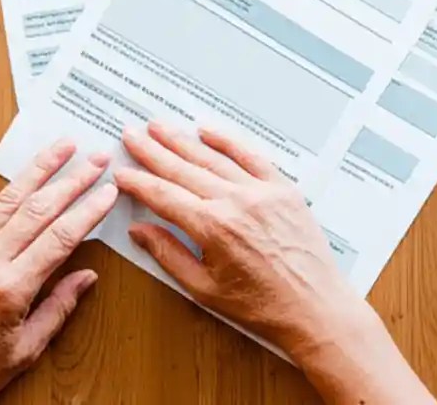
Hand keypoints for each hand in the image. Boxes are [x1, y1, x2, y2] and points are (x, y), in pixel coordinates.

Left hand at [0, 140, 117, 404]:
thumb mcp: (24, 351)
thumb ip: (58, 309)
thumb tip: (87, 277)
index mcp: (12, 290)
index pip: (62, 237)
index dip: (89, 210)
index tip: (108, 191)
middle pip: (39, 211)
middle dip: (72, 180)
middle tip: (95, 158)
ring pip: (5, 201)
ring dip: (36, 169)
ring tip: (59, 147)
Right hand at [115, 123, 436, 404]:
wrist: (315, 308)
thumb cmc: (261, 306)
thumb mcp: (204, 289)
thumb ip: (168, 254)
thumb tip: (139, 230)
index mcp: (212, 228)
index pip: (164, 196)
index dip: (139, 182)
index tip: (122, 172)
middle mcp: (236, 202)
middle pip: (183, 169)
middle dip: (153, 152)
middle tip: (132, 136)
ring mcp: (261, 191)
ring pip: (213, 158)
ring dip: (182, 140)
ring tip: (159, 127)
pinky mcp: (282, 189)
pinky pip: (251, 156)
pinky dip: (228, 141)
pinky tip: (207, 130)